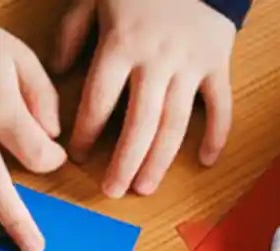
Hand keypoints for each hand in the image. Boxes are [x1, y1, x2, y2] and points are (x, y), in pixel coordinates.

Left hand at [54, 0, 235, 197]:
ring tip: (145, 186)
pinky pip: (221, 105)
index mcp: (122, 43)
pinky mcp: (218, 63)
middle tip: (113, 190)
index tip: (77, 156)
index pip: (99, 99)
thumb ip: (73, 31)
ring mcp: (190, 64)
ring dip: (160, 160)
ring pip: (175, 122)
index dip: (86, 132)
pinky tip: (207, 160)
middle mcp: (156, 59)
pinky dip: (217, 134)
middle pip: (139, 122)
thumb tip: (59, 71)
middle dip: (124, 161)